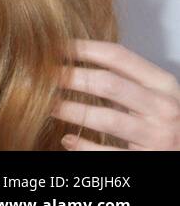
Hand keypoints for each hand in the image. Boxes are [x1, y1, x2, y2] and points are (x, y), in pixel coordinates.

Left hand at [54, 39, 179, 149]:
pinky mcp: (147, 160)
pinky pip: (109, 153)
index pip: (118, 56)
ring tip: (46, 104)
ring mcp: (157, 136)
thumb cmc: (164, 117)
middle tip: (41, 74)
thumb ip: (124, 75)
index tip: (54, 46)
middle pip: (108, 84)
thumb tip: (75, 54)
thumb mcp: (154, 91)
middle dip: (71, 77)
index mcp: (162, 84)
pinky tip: (66, 139)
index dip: (82, 48)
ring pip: (106, 118)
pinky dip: (84, 145)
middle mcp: (163, 108)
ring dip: (70, 110)